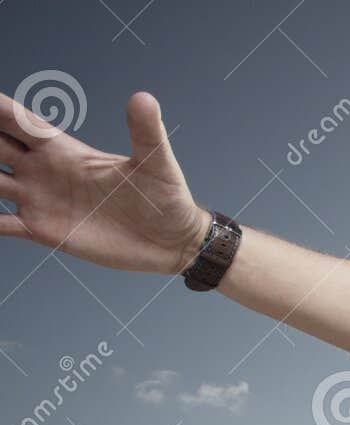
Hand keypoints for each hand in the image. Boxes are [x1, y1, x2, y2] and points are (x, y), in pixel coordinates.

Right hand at [0, 90, 210, 274]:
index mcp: (63, 149)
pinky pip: (1, 224)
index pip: (15, 121)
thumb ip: (145, 132)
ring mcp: (40, 199)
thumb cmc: (168, 199)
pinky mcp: (44, 230)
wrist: (173, 242)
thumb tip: (143, 97)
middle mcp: (43, 170)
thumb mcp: (156, 163)